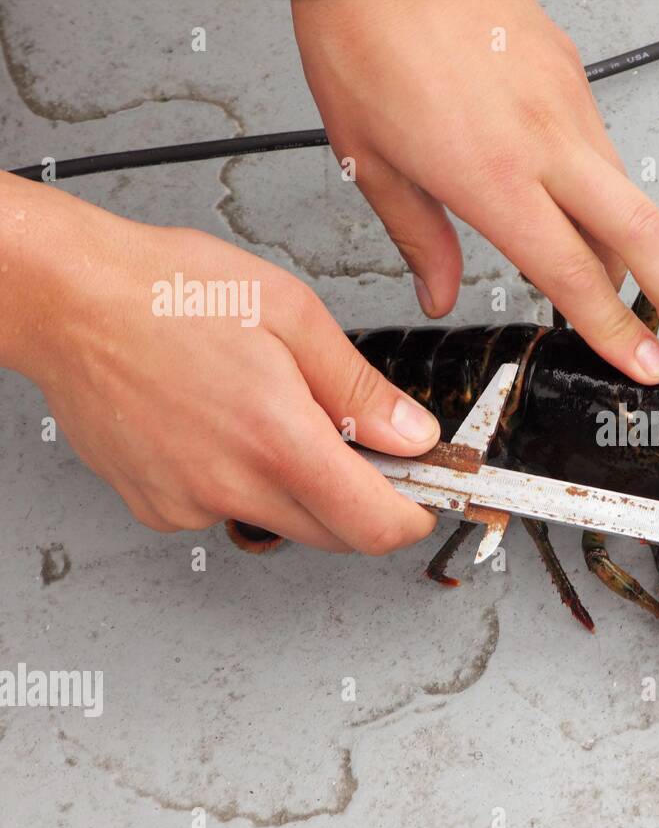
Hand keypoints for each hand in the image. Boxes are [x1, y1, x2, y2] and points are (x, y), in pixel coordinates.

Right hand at [1, 173, 438, 552]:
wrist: (66, 299)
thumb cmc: (165, 291)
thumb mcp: (291, 316)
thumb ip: (360, 389)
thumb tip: (413, 435)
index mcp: (277, 438)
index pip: (373, 525)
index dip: (412, 519)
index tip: (425, 499)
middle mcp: (232, 484)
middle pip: (335, 536)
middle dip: (365, 503)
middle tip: (364, 449)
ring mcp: (188, 502)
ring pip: (282, 524)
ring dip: (302, 490)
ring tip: (274, 417)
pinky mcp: (155, 507)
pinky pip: (225, 512)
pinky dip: (244, 484)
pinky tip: (225, 430)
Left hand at [292, 0, 658, 383]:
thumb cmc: (362, 37)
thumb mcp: (367, 159)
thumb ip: (418, 238)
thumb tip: (438, 294)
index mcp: (491, 176)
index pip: (574, 275)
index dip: (617, 333)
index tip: (648, 367)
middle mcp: (545, 141)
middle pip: (644, 235)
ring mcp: (567, 102)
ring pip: (626, 193)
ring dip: (633, 251)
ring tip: (621, 288)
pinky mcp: (571, 70)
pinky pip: (603, 149)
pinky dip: (603, 194)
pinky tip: (578, 207)